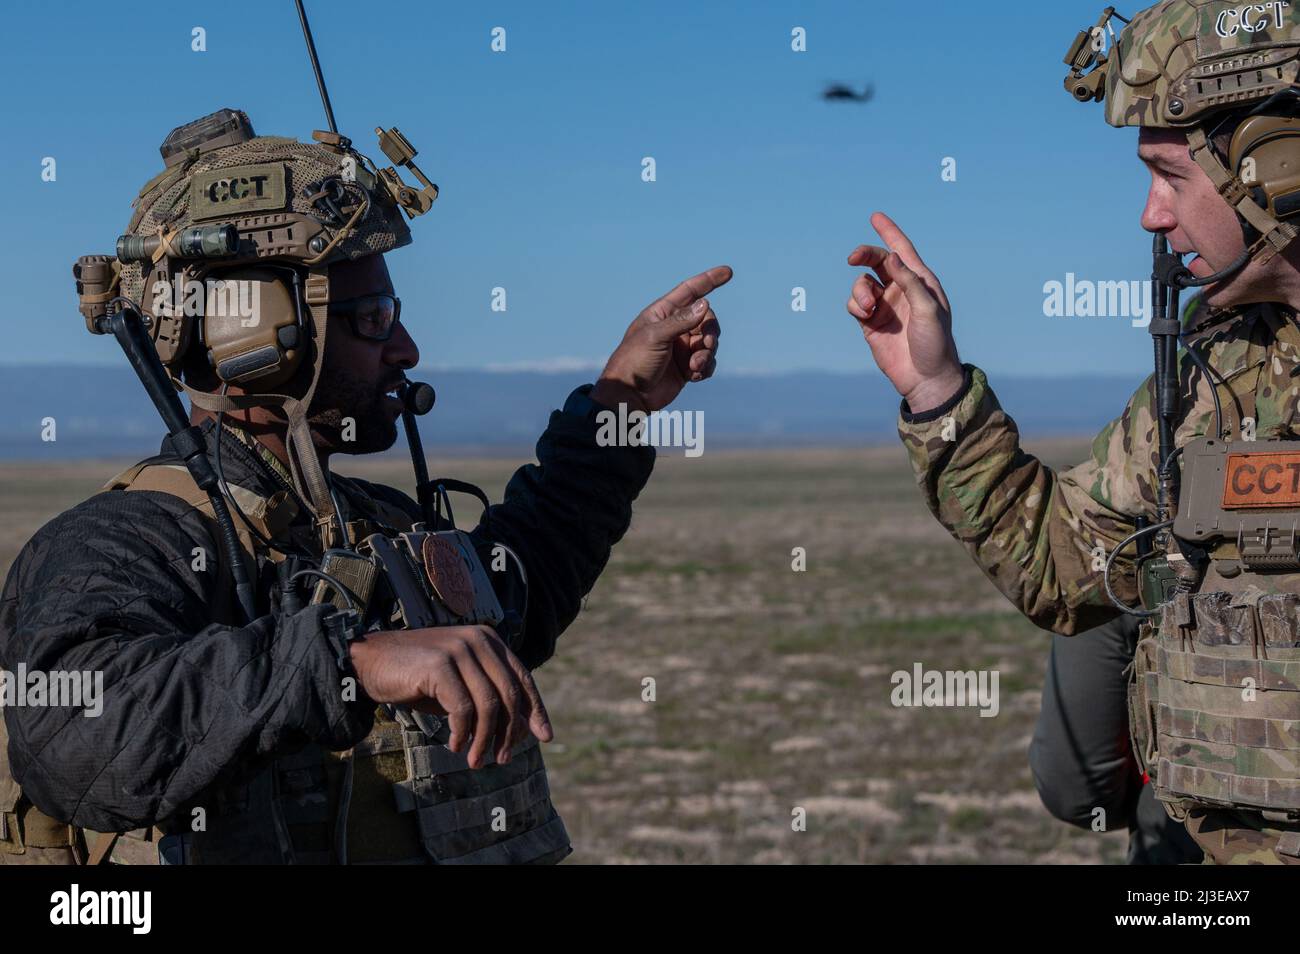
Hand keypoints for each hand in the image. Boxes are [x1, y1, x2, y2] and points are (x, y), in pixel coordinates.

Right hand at [348, 624, 551, 768]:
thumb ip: (488, 699)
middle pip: (510, 695)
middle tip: (502, 759)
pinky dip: (462, 733)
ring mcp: (460, 649)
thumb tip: (521, 730)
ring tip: (476, 760)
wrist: (371, 661)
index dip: (536, 710)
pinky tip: (454, 745)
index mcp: (489, 640)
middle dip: (510, 732)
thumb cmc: (418, 676)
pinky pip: (462, 709)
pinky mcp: (440, 664)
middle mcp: (479, 640)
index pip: (523, 678)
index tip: (545, 737)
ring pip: (489, 706)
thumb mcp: (460, 685)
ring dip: (485, 740)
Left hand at [592, 265, 731, 413]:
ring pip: (709, 342)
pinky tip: (694, 375)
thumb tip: (705, 304)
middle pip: (707, 319)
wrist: (630, 395)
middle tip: (705, 345)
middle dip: (710, 332)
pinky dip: (705, 367)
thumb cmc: (634, 361)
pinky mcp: (687, 367)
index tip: (728, 272)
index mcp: (663, 313)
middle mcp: (675, 327)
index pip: (690, 291)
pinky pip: (707, 362)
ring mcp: (681, 348)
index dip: (709, 280)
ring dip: (707, 354)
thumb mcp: (656, 337)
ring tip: (695, 366)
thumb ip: (681, 321)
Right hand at [846, 212, 963, 413]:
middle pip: (876, 262)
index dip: (889, 232)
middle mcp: (901, 290)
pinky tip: (866, 316)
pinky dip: (855, 305)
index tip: (875, 216)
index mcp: (920, 282)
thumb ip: (910, 282)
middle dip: (864, 256)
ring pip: (862, 283)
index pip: (902, 250)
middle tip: (853, 258)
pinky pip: (855, 303)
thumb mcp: (928, 310)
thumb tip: (893, 257)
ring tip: (868, 307)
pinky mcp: (870, 322)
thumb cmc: (934, 343)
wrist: (924, 378)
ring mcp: (885, 306)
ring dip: (860, 290)